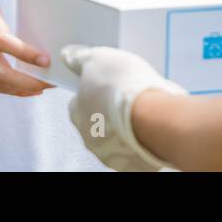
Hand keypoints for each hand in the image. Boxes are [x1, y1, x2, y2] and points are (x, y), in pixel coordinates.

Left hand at [61, 45, 188, 170]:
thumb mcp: (98, 58)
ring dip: (125, 126)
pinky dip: (141, 140)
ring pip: (115, 138)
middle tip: (127, 95)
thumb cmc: (124, 87)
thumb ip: (79, 58)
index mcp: (77, 113)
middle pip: (97, 121)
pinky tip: (151, 126)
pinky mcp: (132, 165)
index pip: (78, 101)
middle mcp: (90, 137)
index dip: (94, 90)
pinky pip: (134, 151)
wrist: (153, 115)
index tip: (108, 83)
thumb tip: (67, 56)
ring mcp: (110, 153)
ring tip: (144, 109)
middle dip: (110, 110)